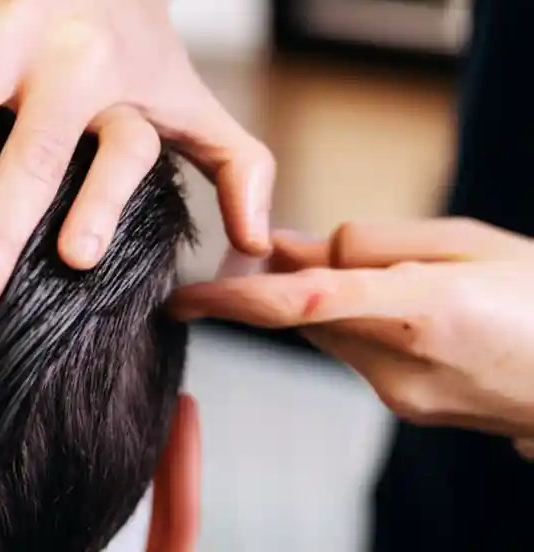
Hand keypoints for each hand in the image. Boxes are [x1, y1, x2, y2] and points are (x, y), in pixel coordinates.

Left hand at [173, 218, 533, 455]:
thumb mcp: (466, 241)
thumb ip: (371, 242)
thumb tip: (295, 249)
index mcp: (421, 310)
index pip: (299, 304)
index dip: (233, 298)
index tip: (183, 296)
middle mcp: (400, 362)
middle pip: (303, 313)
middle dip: (287, 276)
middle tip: (300, 241)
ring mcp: (401, 394)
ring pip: (327, 332)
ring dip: (329, 300)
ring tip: (393, 276)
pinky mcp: (406, 407)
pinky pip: (355, 353)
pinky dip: (356, 324)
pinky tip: (408, 311)